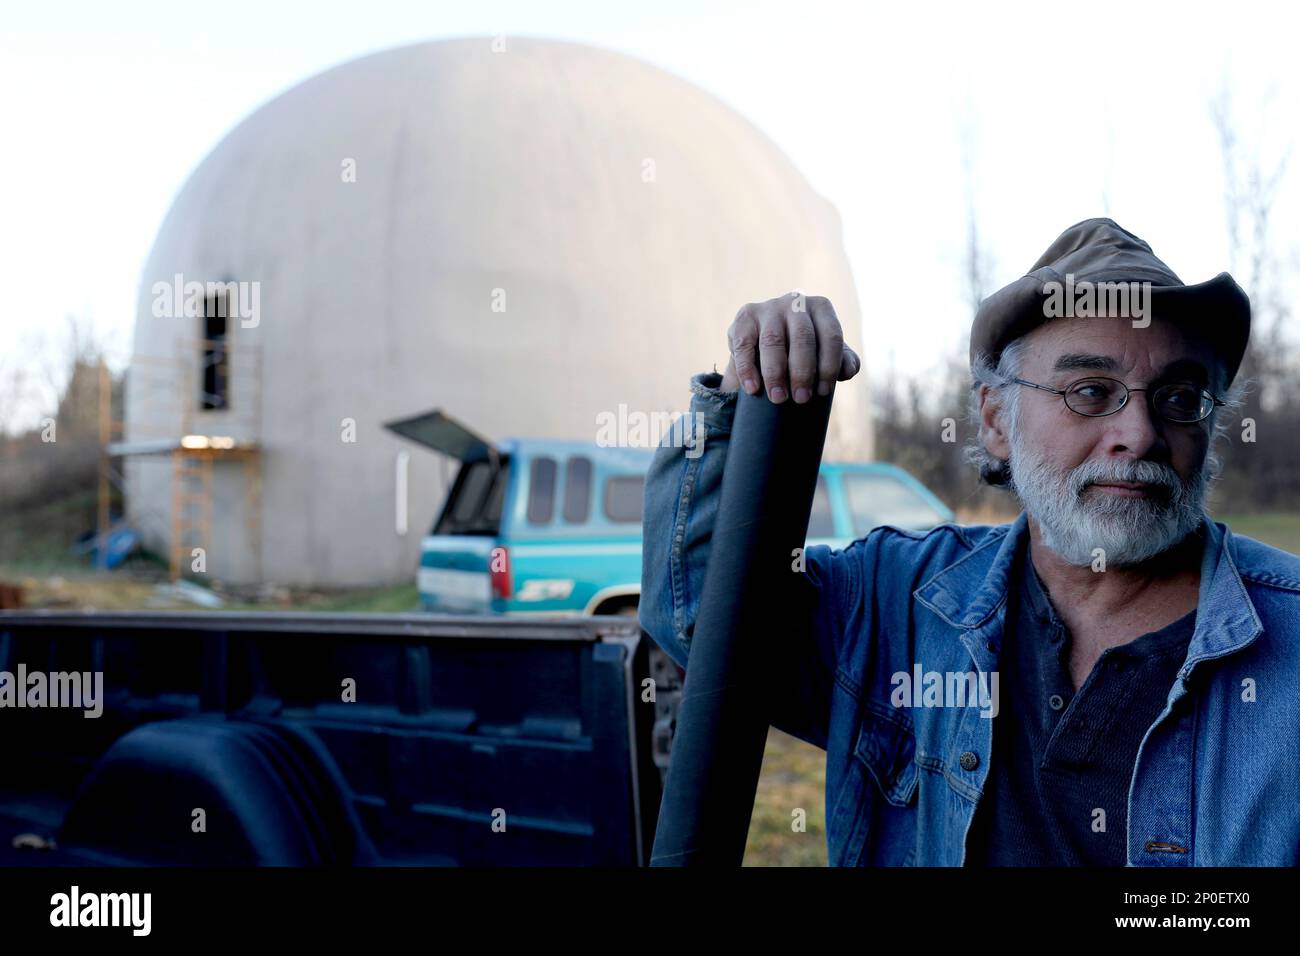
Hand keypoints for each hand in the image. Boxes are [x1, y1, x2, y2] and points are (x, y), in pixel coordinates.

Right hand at [719, 292, 860, 401]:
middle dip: (802, 372)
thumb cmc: (804, 349)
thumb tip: (847, 370)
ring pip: (772, 341)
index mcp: (821, 307)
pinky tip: (753, 389)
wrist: (765, 339)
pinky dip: (747, 369)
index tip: (823, 393)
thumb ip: (843, 360)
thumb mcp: (826, 352)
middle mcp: (796, 302)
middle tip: (801, 399)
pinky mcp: (745, 317)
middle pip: (802, 338)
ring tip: (779, 399)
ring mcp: (768, 307)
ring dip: (775, 373)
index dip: (829, 366)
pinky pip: (744, 344)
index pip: (831, 336)